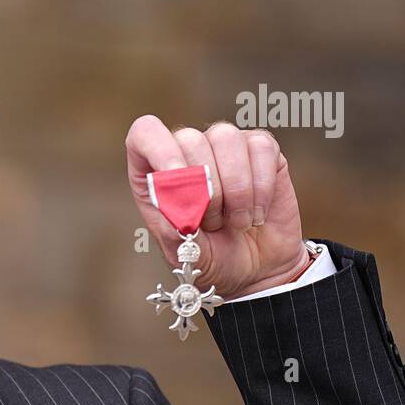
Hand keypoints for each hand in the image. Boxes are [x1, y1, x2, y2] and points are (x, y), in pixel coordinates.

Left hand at [125, 116, 308, 298]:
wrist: (255, 270)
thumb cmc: (211, 258)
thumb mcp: (183, 255)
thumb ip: (174, 229)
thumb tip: (180, 201)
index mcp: (154, 173)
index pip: (144, 134)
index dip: (159, 149)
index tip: (174, 176)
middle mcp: (187, 151)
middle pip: (189, 138)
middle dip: (204, 188)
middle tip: (213, 223)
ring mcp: (225, 146)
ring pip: (226, 138)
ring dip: (235, 189)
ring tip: (237, 222)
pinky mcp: (261, 149)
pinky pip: (261, 147)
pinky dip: (261, 186)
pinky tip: (257, 212)